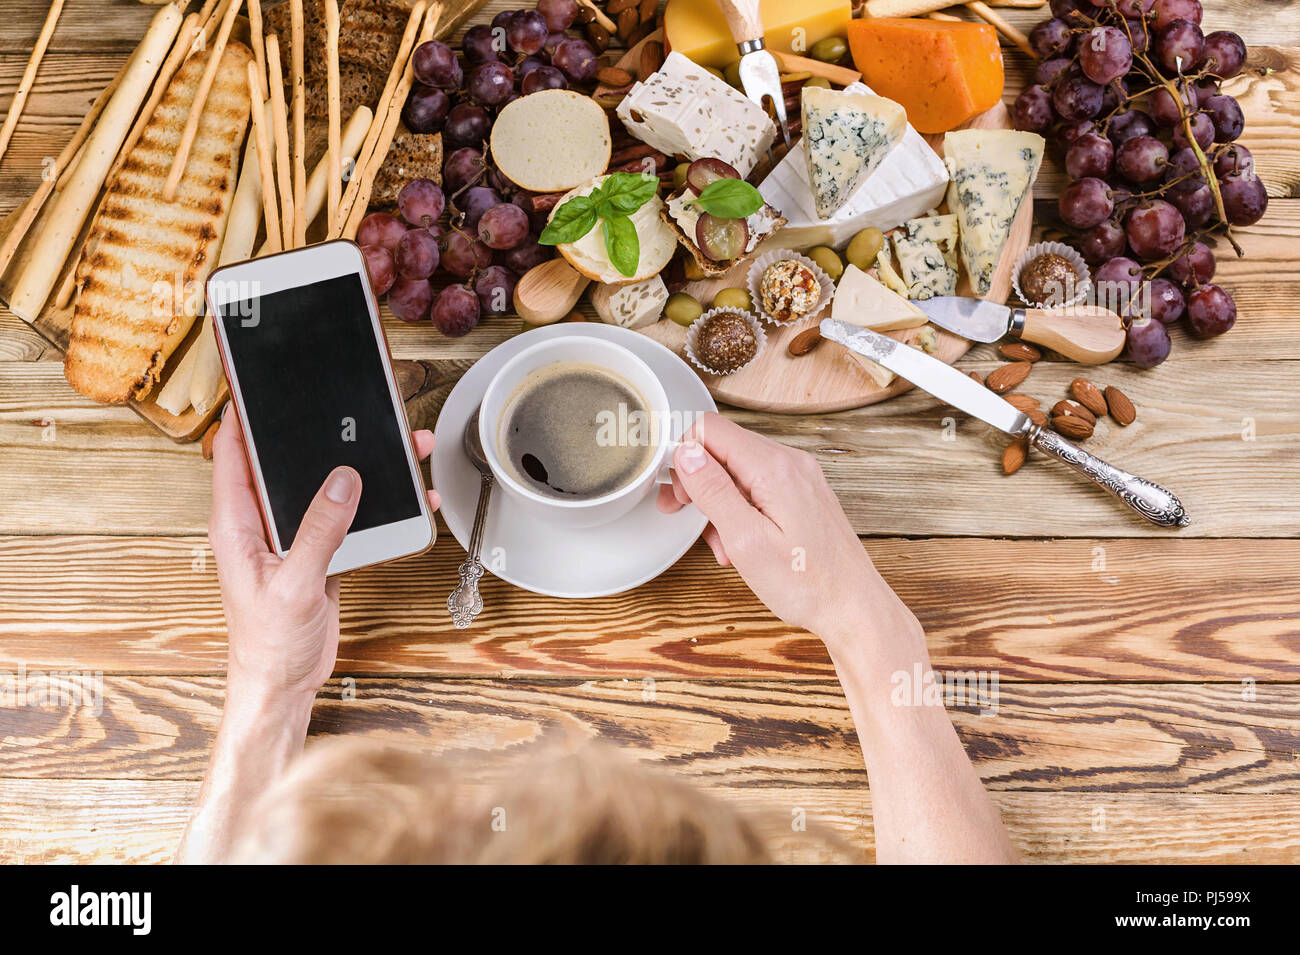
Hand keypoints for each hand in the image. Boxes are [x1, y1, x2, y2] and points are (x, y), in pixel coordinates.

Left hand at [208, 406, 439, 704]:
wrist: (283, 684)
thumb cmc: (267, 644)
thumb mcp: (294, 585)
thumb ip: (318, 532)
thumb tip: (342, 482)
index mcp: (237, 525)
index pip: (233, 457)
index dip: (242, 420)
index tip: (259, 388)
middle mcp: (261, 525)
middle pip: (287, 466)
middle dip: (318, 435)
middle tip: (349, 409)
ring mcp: (290, 538)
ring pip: (323, 488)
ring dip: (358, 469)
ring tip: (398, 449)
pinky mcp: (317, 553)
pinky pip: (345, 518)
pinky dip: (373, 505)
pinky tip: (406, 498)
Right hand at [657, 413, 904, 648]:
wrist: (853, 607)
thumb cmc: (806, 583)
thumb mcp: (746, 540)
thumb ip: (714, 491)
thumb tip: (686, 452)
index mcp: (774, 468)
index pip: (710, 429)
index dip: (683, 456)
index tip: (677, 493)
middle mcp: (790, 462)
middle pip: (724, 448)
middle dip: (698, 482)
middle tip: (686, 517)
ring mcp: (799, 477)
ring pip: (738, 470)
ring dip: (719, 502)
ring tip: (723, 544)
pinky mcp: (802, 494)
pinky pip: (758, 487)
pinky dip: (740, 510)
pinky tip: (742, 543)